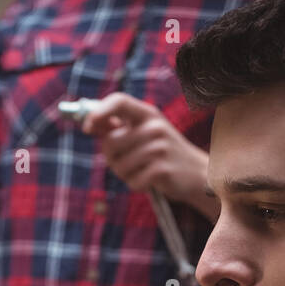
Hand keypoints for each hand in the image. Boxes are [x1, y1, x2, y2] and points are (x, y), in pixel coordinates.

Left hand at [80, 93, 216, 218]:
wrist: (197, 173)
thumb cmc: (163, 153)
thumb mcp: (145, 133)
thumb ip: (119, 127)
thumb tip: (89, 123)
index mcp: (148, 114)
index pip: (119, 101)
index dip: (98, 112)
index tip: (87, 128)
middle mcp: (154, 126)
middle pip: (110, 142)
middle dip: (111, 157)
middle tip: (128, 161)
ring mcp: (160, 148)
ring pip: (119, 165)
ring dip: (125, 174)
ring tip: (143, 170)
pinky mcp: (162, 170)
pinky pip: (132, 181)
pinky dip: (137, 185)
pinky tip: (151, 181)